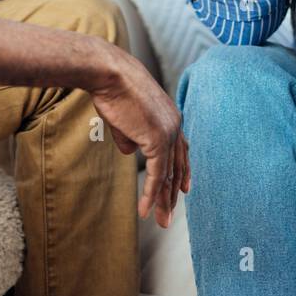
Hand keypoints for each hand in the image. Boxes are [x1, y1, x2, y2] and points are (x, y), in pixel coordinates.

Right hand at [88, 43, 189, 227]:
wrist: (110, 73)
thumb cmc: (112, 89)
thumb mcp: (124, 116)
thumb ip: (131, 136)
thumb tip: (132, 151)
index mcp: (171, 116)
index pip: (181, 150)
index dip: (183, 171)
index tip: (185, 188)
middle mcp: (175, 125)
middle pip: (177, 166)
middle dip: (173, 193)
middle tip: (170, 214)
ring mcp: (168, 133)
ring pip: (168, 175)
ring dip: (164, 201)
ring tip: (161, 222)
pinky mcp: (157, 141)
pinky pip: (157, 176)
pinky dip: (151, 195)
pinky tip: (145, 211)